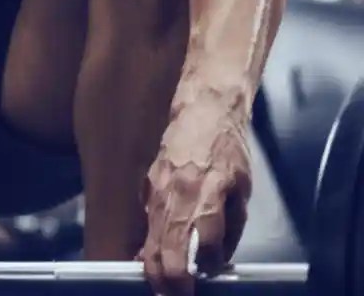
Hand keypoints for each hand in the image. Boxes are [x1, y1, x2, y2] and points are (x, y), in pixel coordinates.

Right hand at [139, 95, 252, 295]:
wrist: (201, 111)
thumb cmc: (227, 148)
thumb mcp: (242, 188)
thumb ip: (230, 226)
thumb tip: (217, 258)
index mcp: (207, 195)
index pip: (201, 246)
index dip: (202, 270)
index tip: (202, 284)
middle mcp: (177, 197)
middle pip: (166, 253)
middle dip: (170, 283)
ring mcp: (157, 194)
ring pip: (150, 243)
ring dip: (155, 271)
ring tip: (163, 289)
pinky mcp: (147, 190)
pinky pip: (146, 227)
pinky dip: (148, 248)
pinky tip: (151, 262)